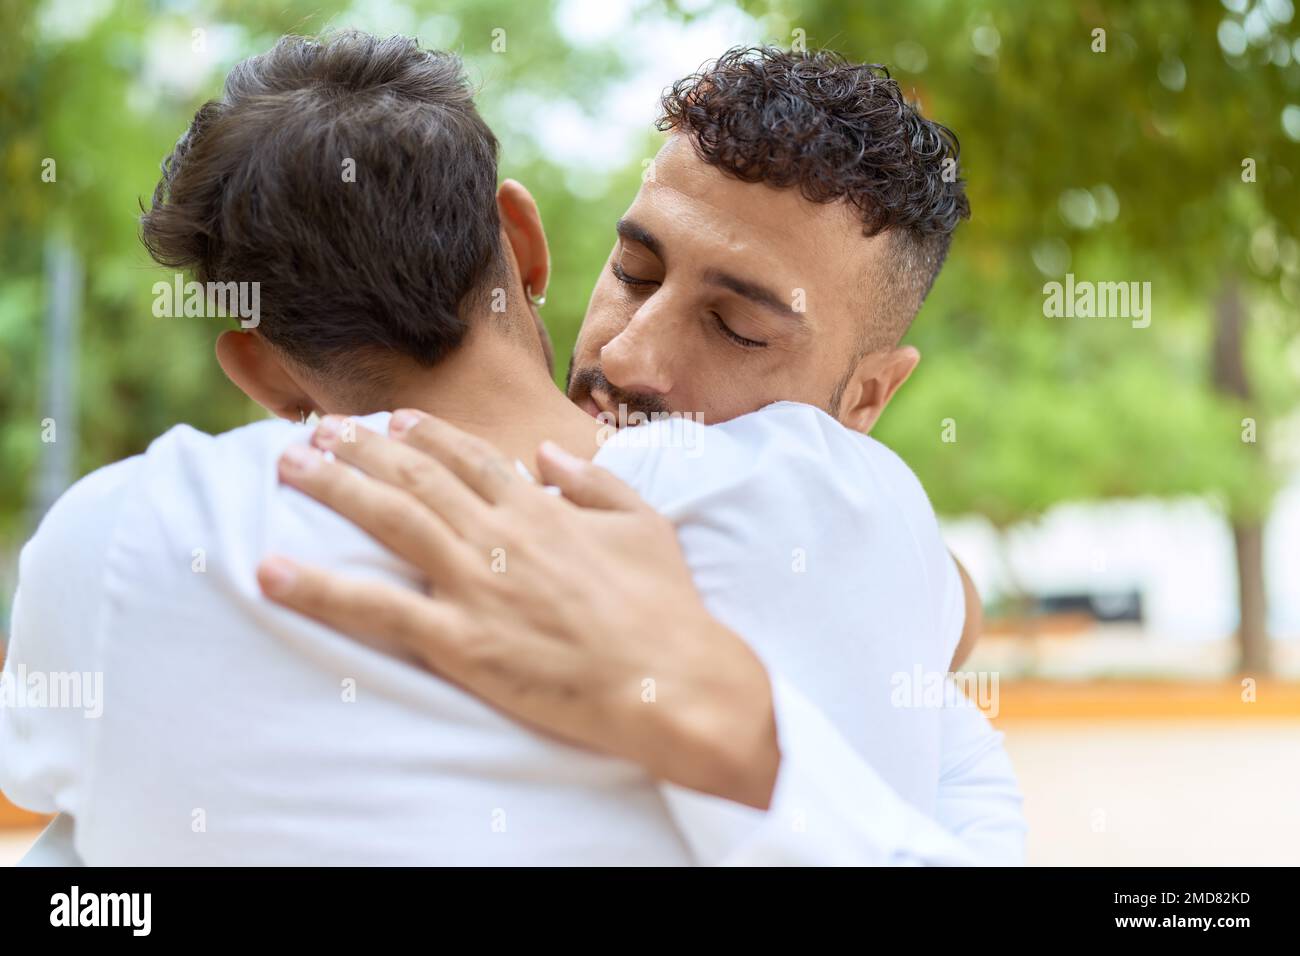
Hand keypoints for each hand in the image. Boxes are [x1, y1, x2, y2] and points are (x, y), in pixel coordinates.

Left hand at [258, 411, 779, 808]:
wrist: (673, 680)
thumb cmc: (666, 606)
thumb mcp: (643, 524)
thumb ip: (591, 482)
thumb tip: (548, 452)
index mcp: (541, 508)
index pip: (469, 456)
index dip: (424, 433)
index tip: (392, 418)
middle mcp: (499, 534)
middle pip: (415, 475)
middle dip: (359, 446)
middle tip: (313, 430)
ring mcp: (475, 585)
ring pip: (388, 520)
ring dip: (332, 487)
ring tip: (286, 466)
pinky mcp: (460, 641)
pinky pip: (376, 610)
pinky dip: (320, 589)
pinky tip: (273, 572)